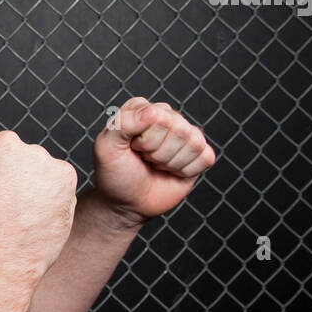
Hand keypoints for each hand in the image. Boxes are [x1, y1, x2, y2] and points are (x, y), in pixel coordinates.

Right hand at [0, 126, 78, 284]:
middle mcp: (4, 141)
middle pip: (6, 153)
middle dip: (4, 174)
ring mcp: (37, 157)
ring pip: (33, 166)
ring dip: (28, 183)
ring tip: (17, 214)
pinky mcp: (63, 174)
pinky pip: (58, 180)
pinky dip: (51, 195)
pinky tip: (35, 215)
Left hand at [93, 97, 215, 226]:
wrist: (126, 203)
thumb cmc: (115, 174)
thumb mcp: (106, 147)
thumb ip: (122, 123)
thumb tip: (151, 111)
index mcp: (142, 108)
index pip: (158, 116)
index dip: (145, 140)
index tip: (132, 148)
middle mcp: (166, 116)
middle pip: (179, 129)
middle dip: (158, 153)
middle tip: (144, 158)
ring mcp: (184, 135)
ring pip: (194, 143)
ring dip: (171, 162)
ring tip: (155, 165)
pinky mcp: (198, 154)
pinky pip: (205, 157)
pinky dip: (186, 171)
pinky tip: (172, 172)